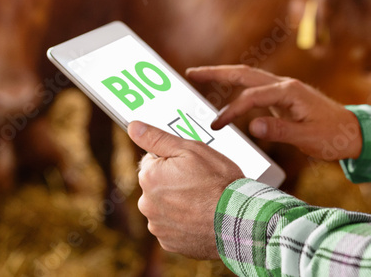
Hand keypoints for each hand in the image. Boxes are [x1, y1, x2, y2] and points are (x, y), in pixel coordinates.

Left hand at [128, 120, 243, 258]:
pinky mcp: (168, 243)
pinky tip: (200, 217)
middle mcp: (146, 203)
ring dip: (177, 203)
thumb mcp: (191, 149)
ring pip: (164, 206)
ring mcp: (157, 225)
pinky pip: (172, 226)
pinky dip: (183, 222)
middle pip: (157, 185)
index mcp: (149, 177)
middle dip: (173, 182)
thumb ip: (157, 138)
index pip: (152, 161)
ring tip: (202, 202)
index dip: (173, 161)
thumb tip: (133, 126)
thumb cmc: (217, 182)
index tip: (191, 166)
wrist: (237, 220)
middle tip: (199, 183)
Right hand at [186, 65, 363, 161]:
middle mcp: (285, 85)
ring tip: (200, 77)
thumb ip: (281, 130)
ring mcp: (284, 89)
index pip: (251, 98)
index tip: (215, 126)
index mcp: (290, 92)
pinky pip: (255, 88)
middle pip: (245, 74)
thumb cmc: (333, 136)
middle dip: (217, 73)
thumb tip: (252, 125)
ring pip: (249, 78)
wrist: (354, 132)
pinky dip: (237, 88)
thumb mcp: (309, 138)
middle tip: (190, 73)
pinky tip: (226, 94)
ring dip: (225, 76)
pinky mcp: (284, 97)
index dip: (231, 110)